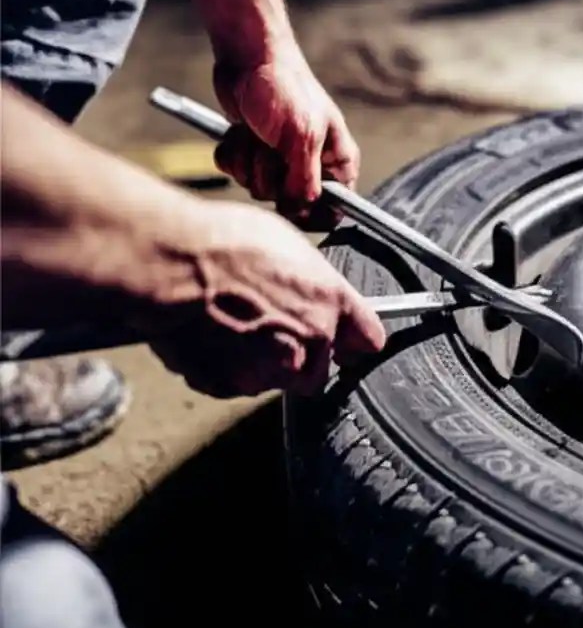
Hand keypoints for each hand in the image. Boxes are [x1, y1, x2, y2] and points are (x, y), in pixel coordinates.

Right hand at [142, 200, 385, 397]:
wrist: (170, 263)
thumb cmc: (222, 243)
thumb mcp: (289, 245)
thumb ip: (314, 282)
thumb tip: (317, 291)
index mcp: (329, 303)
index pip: (369, 339)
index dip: (356, 341)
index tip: (352, 343)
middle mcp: (308, 342)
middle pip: (319, 372)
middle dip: (302, 360)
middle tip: (275, 333)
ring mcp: (269, 368)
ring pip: (275, 381)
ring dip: (262, 365)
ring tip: (234, 329)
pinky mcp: (229, 384)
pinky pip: (235, 384)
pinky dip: (226, 369)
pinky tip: (211, 338)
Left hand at [212, 46, 358, 229]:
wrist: (248, 57)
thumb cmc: (284, 88)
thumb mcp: (302, 137)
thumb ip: (305, 180)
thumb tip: (304, 209)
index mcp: (337, 162)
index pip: (337, 208)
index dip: (315, 215)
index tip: (292, 205)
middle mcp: (311, 165)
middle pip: (288, 202)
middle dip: (270, 174)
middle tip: (271, 145)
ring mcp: (279, 160)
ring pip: (256, 188)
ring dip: (249, 158)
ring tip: (255, 131)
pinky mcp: (251, 152)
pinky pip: (234, 172)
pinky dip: (232, 152)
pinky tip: (240, 130)